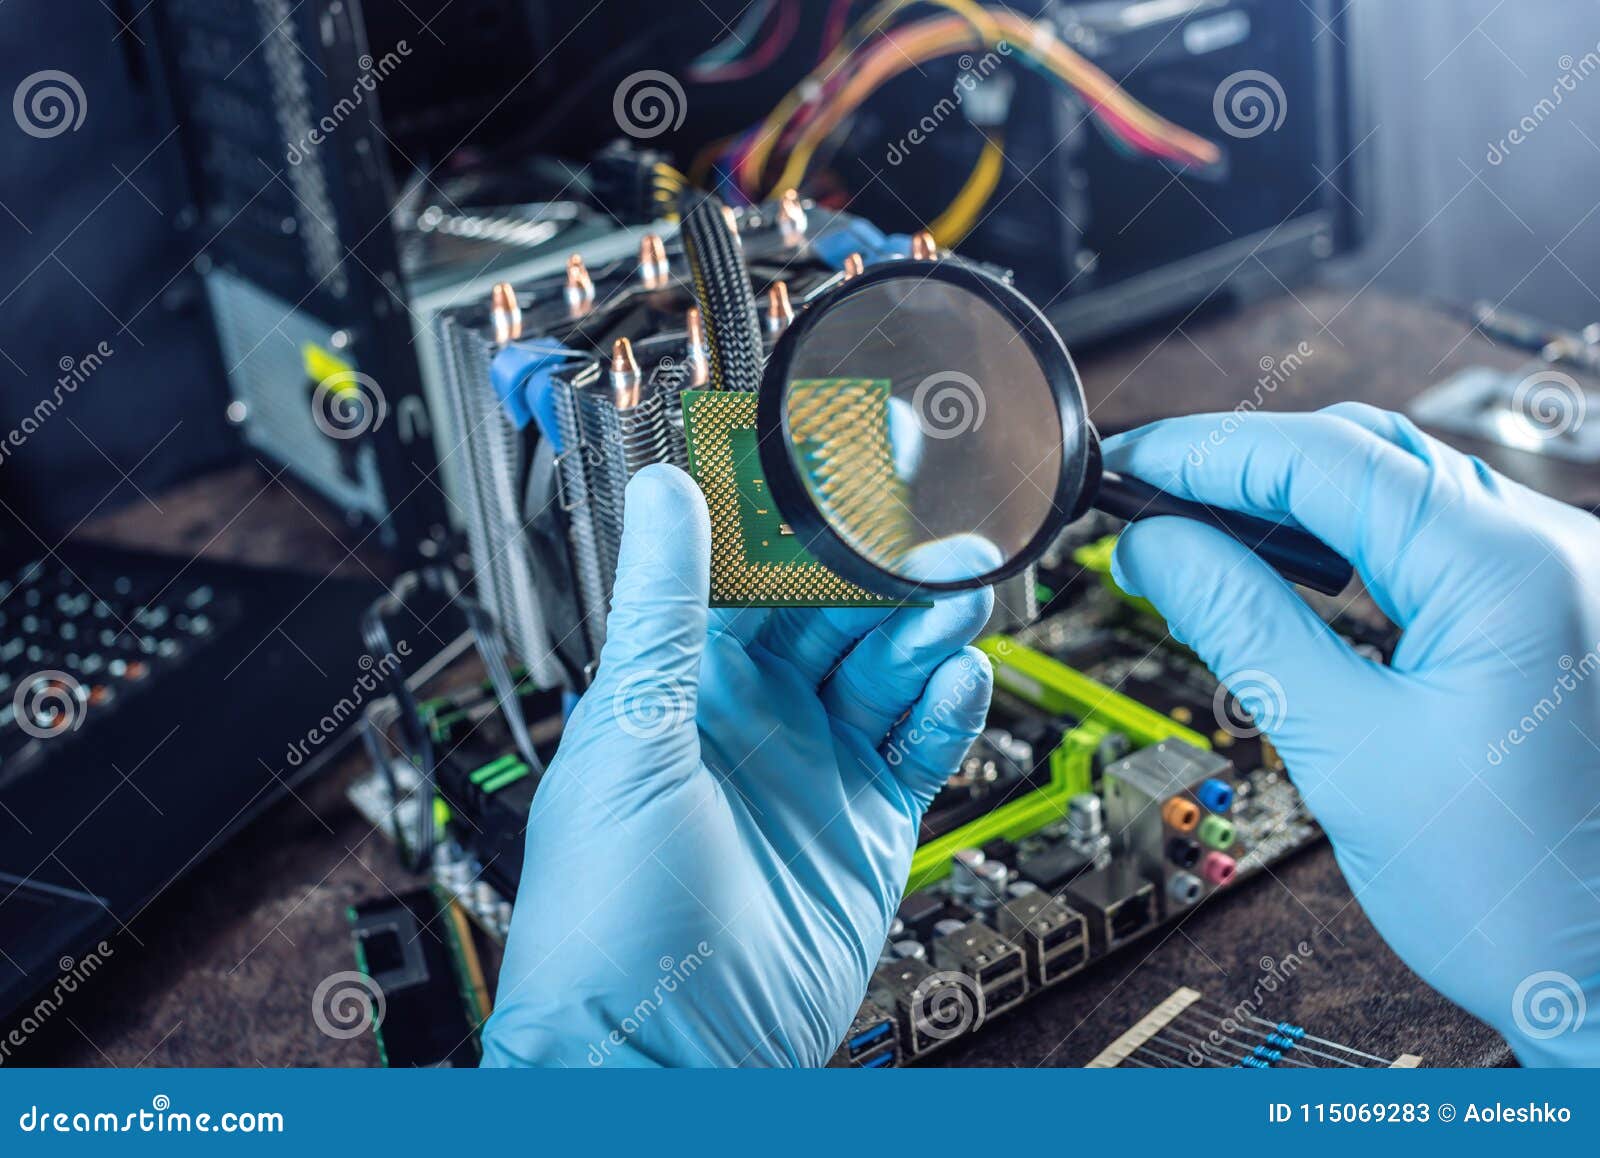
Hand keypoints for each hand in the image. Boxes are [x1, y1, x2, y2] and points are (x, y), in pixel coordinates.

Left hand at [480, 464, 992, 1066]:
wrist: (663, 1058)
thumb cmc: (607, 915)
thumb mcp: (630, 739)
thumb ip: (662, 614)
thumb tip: (660, 495)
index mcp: (682, 686)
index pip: (751, 576)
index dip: (800, 525)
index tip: (846, 470)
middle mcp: (752, 718)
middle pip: (835, 615)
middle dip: (884, 571)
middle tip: (936, 529)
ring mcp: (814, 768)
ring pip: (886, 669)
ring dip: (925, 628)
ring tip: (960, 595)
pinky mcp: (868, 824)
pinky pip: (920, 746)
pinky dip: (947, 708)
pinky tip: (960, 674)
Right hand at [1103, 403, 1599, 1065]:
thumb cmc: (1521, 896)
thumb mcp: (1349, 757)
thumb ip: (1243, 631)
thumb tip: (1156, 549)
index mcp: (1506, 572)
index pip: (1323, 458)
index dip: (1207, 453)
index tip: (1127, 465)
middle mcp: (1547, 552)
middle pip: (1362, 454)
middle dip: (1242, 468)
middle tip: (1145, 499)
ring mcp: (1551, 580)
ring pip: (1394, 491)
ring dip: (1287, 505)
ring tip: (1195, 539)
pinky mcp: (1539, 615)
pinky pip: (1425, 543)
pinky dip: (1339, 546)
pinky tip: (1280, 575)